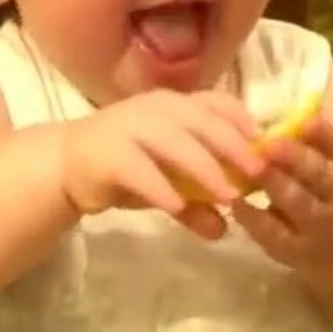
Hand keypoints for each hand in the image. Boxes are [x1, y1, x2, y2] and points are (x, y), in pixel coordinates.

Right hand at [60, 90, 264, 239]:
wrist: (67, 163)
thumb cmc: (126, 166)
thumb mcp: (167, 182)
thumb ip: (196, 201)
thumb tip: (225, 229)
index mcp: (175, 105)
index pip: (217, 102)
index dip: (244, 121)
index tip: (265, 145)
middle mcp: (156, 109)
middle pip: (202, 121)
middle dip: (234, 147)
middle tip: (258, 174)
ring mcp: (130, 127)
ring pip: (174, 142)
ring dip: (204, 168)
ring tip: (227, 197)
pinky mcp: (109, 153)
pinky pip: (139, 169)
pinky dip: (160, 187)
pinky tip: (176, 207)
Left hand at [231, 117, 332, 267]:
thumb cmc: (329, 193)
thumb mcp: (327, 162)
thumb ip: (303, 135)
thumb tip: (266, 79)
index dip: (322, 131)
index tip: (307, 119)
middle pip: (320, 173)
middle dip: (296, 158)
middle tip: (269, 144)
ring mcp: (317, 223)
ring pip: (300, 203)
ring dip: (277, 187)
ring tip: (253, 172)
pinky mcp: (296, 249)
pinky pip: (277, 235)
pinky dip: (257, 221)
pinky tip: (237, 207)